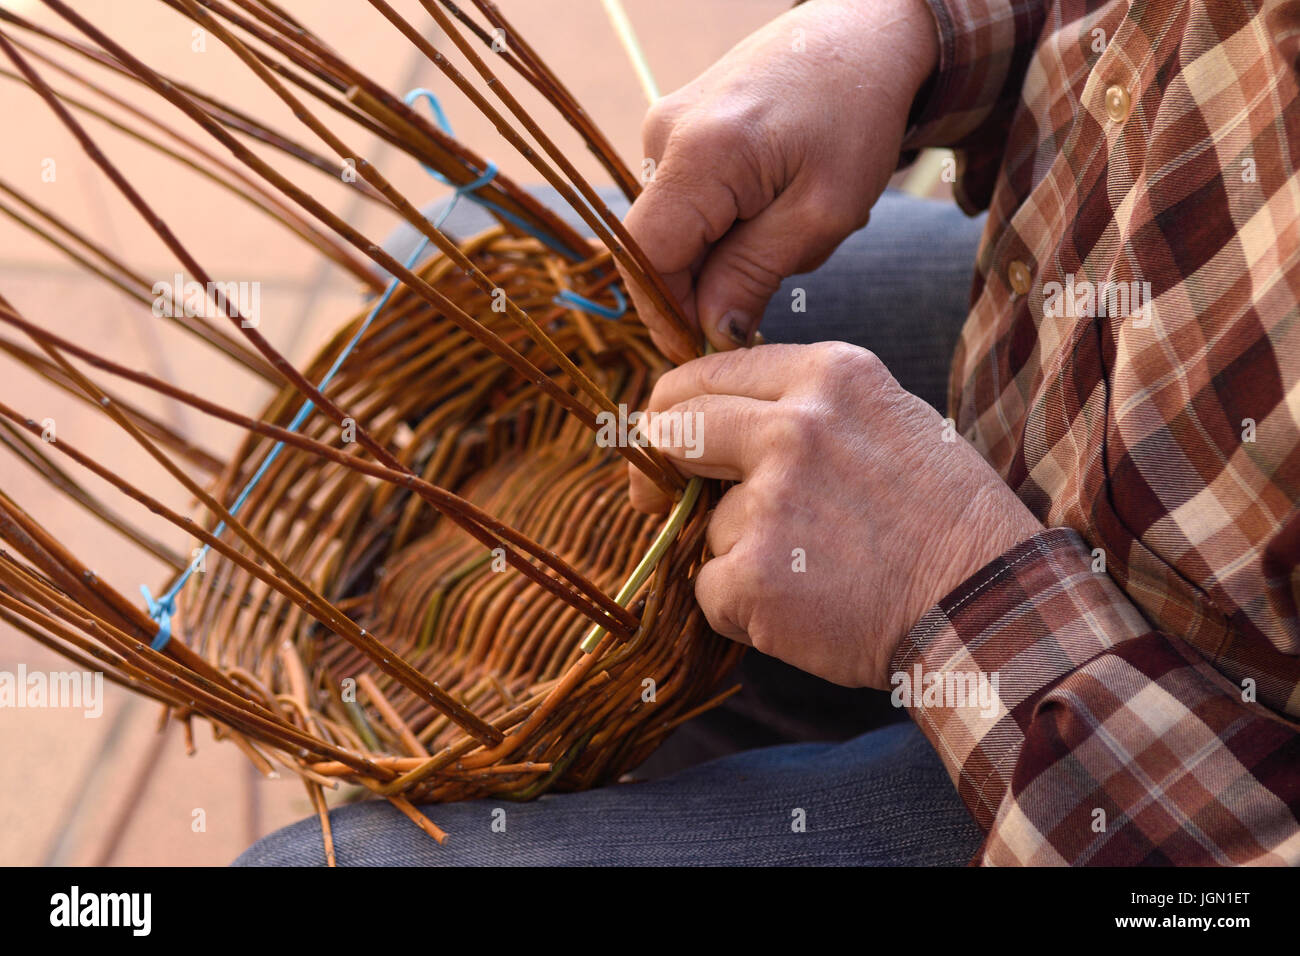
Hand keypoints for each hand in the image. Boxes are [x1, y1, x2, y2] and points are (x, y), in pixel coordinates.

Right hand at [620, 0, 938, 362]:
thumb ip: (754, 275)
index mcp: (699, 154)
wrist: (862, 35)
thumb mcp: (819, 214)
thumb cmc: (856, 117)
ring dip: (711, 258)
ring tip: (776, 246)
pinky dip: (716, 227)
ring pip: (670, 226)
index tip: (702, 350)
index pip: (646, 259)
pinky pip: (682, 200)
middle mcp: (664, 134)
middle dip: (693, 291)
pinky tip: (765, 217)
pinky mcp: (677, 125)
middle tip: (751, 314)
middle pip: (652, 245)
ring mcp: (666, 125)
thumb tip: (708, 331)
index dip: (664, 314)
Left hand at [629, 343, 1043, 687]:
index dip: (676, 407)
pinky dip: (740, 607)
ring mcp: (771, 502)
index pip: (708, 372)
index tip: (667, 431)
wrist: (990, 605)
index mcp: (829, 376)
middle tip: (668, 495)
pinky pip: (709, 587)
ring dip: (739, 552)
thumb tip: (716, 419)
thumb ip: (806, 407)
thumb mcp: (887, 419)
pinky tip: (802, 608)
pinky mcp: (753, 575)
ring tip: (813, 569)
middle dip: (666, 465)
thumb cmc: (944, 517)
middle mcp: (794, 427)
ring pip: (705, 522)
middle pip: (677, 430)